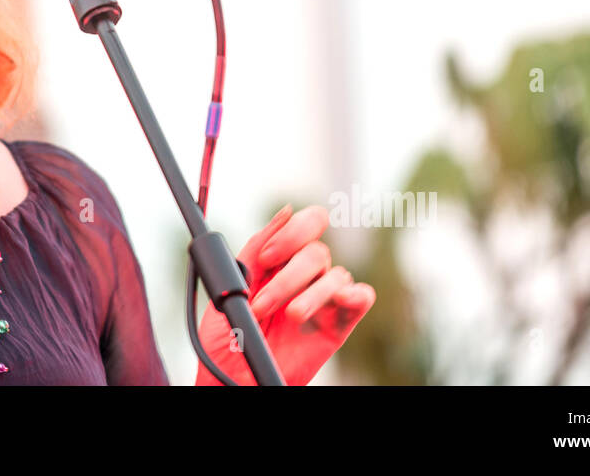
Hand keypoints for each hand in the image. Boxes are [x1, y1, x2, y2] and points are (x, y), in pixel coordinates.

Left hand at [194, 204, 374, 385]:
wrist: (231, 379)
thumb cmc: (228, 336)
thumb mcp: (233, 285)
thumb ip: (257, 247)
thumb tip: (286, 211)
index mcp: (281, 259)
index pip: (305, 225)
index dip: (291, 234)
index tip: (266, 258)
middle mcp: (305, 275)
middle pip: (317, 251)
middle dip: (287, 277)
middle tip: (262, 303)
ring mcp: (323, 299)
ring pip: (336, 274)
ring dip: (309, 295)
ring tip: (288, 317)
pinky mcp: (338, 324)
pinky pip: (361, 297)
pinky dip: (353, 294)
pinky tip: (334, 304)